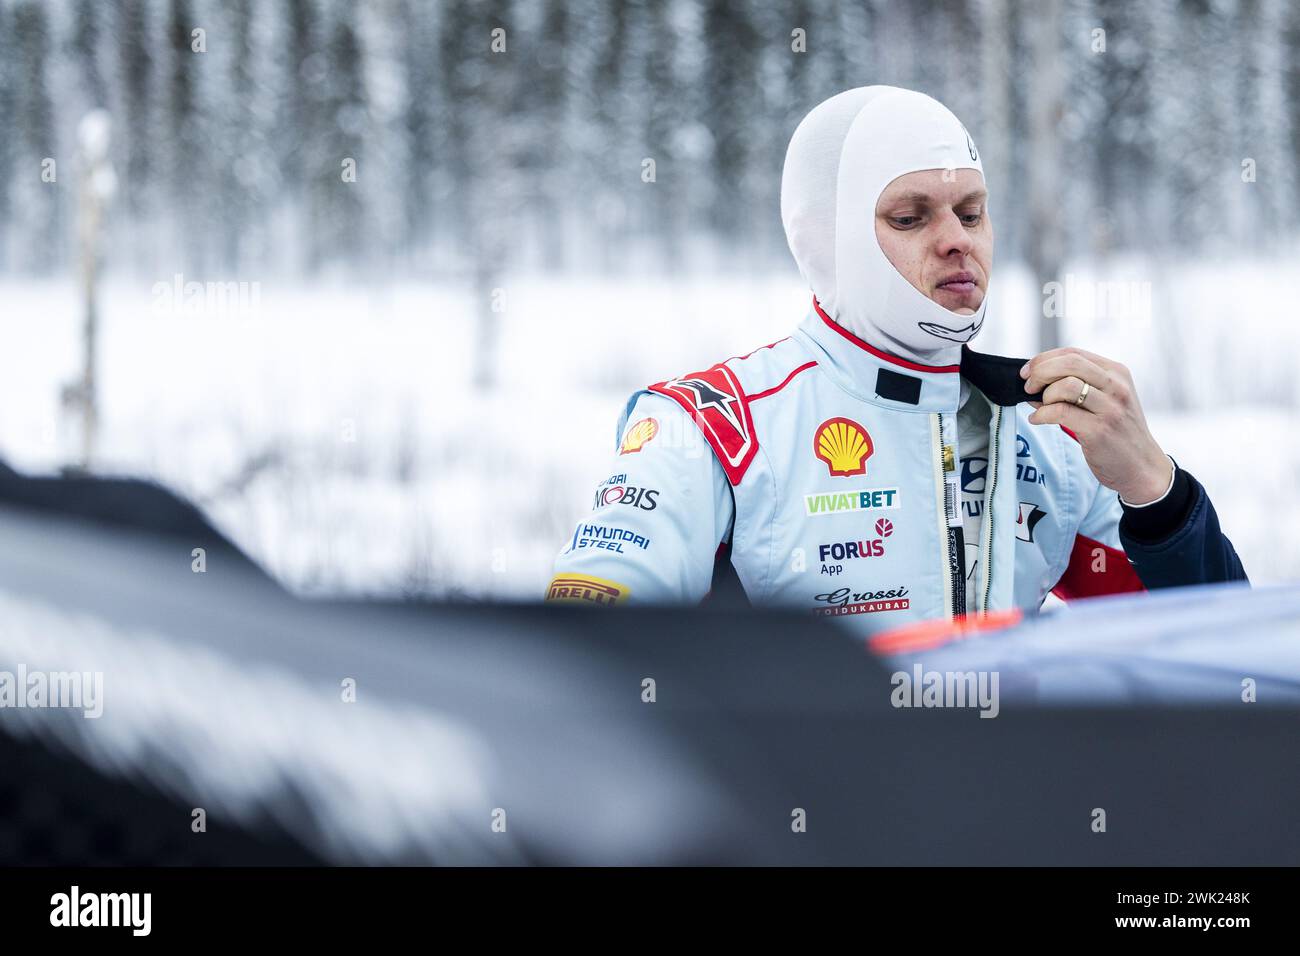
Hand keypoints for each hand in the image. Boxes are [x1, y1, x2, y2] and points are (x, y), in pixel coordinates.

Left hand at [1020, 347, 1171, 503]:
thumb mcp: (1104, 402)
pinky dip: (1042, 414)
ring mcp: (1110, 407)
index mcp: (1116, 373)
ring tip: (1041, 407)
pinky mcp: (1100, 429)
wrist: (1142, 466)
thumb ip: (1073, 388)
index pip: (1073, 353)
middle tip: (1028, 387)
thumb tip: (1033, 385)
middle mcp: (1116, 386)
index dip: (1044, 359)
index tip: (1027, 371)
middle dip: (1040, 372)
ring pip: (1066, 385)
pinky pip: (1061, 412)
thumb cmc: (1117, 433)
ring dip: (1044, 395)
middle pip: (1069, 363)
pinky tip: (1038, 419)